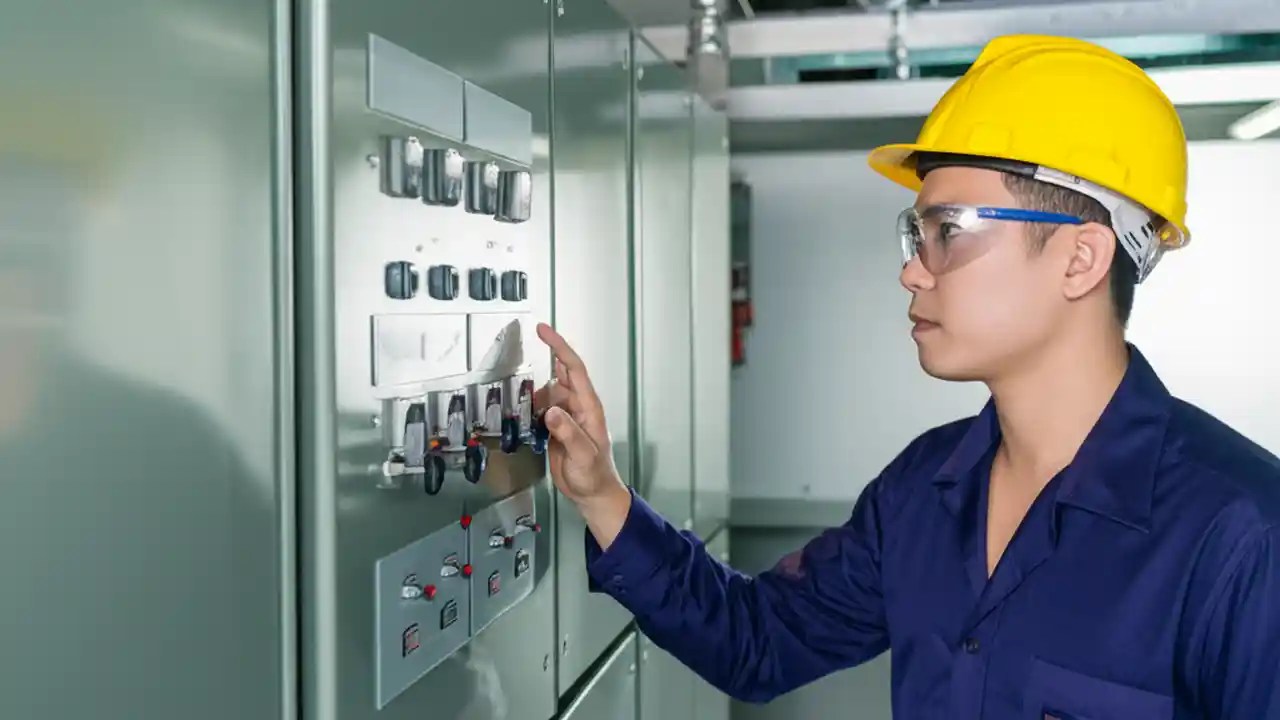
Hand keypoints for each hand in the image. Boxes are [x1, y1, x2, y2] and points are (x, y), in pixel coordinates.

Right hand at [535, 322, 630, 544]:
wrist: (592, 494)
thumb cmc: (594, 475)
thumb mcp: (582, 454)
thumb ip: (568, 432)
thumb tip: (551, 411)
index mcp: (589, 407)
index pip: (574, 369)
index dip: (559, 347)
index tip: (543, 331)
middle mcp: (579, 407)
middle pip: (562, 374)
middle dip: (548, 356)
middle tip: (528, 344)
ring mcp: (568, 416)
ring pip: (550, 392)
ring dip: (537, 391)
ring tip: (524, 400)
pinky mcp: (558, 428)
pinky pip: (543, 408)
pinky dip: (533, 406)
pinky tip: (525, 412)